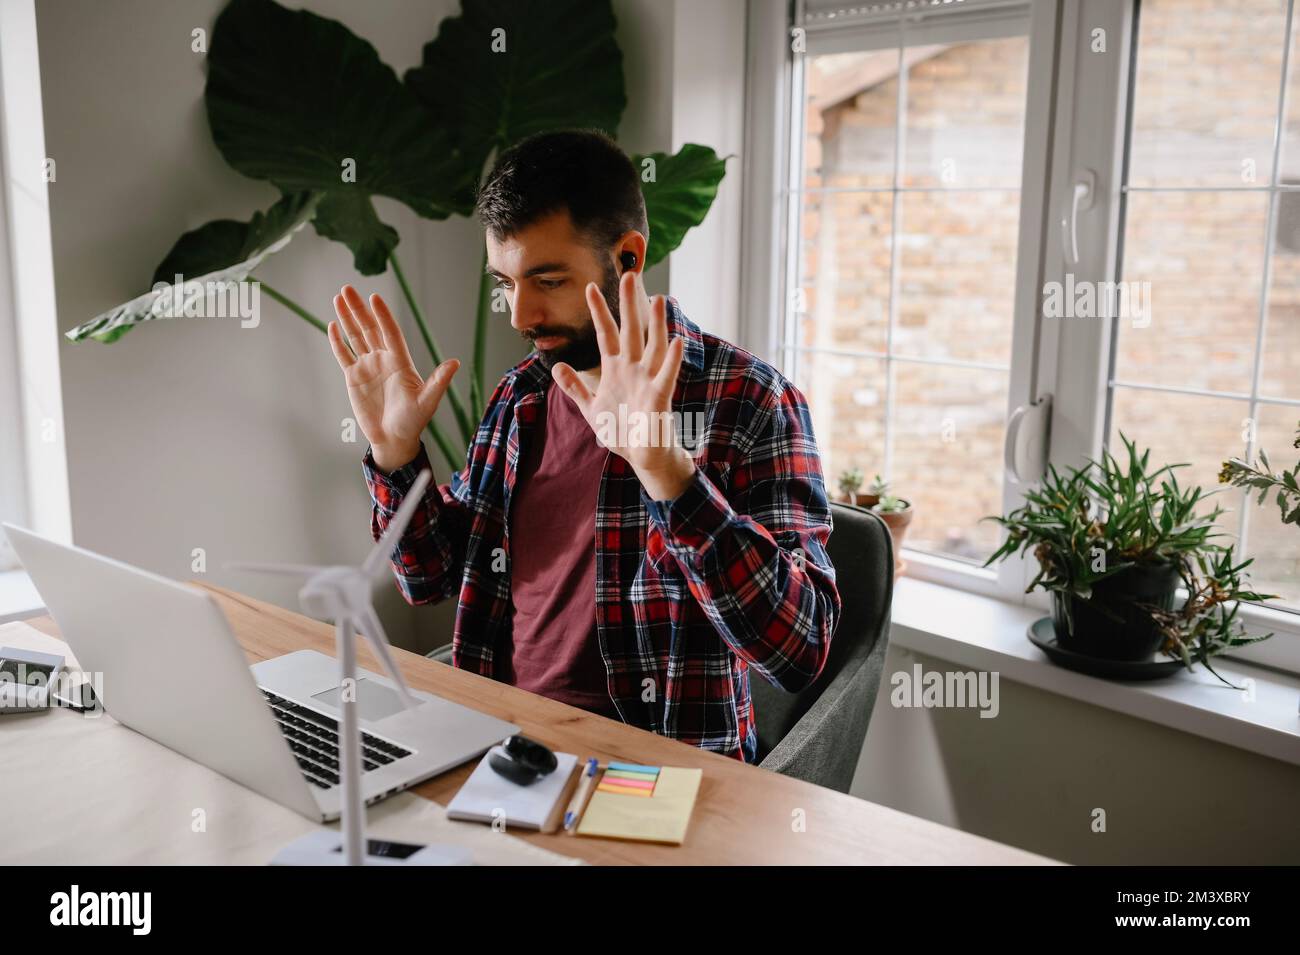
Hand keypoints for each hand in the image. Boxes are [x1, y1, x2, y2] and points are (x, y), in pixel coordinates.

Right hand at [328, 285, 458, 472]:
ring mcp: (368, 367)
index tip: (374, 298)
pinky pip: (344, 355)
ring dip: (347, 318)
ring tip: (338, 297)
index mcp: (400, 361)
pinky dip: (337, 341)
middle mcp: (383, 359)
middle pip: (369, 329)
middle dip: (358, 309)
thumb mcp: (427, 402)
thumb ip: (438, 382)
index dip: (383, 316)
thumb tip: (455, 363)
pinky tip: (332, 325)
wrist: (394, 439)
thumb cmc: (413, 421)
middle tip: (347, 288)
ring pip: (356, 337)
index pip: (390, 333)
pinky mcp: (353, 378)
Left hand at [551, 272, 695, 500]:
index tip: (590, 287)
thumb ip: (575, 387)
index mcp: (615, 369)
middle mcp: (633, 369)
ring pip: (653, 346)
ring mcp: (648, 381)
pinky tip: (677, 342)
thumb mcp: (591, 408)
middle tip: (629, 274)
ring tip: (659, 299)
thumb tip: (557, 366)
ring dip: (656, 324)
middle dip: (629, 304)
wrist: (643, 456)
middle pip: (630, 331)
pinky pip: (667, 376)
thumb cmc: (622, 430)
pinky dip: (673, 360)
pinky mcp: (660, 398)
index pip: (605, 333)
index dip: (598, 311)